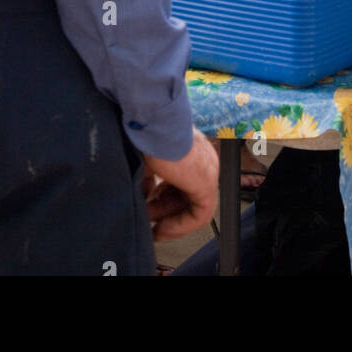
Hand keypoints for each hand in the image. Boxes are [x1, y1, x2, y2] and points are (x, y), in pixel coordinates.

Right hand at [144, 127, 219, 241]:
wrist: (150, 120)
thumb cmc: (144, 131)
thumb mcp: (144, 159)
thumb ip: (147, 177)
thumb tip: (144, 193)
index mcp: (188, 146)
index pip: (180, 178)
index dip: (162, 196)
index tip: (147, 205)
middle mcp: (201, 156)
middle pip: (186, 192)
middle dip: (164, 208)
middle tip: (147, 217)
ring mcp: (206, 169)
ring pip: (193, 203)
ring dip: (171, 218)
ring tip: (153, 228)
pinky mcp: (206, 182)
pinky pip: (200, 213)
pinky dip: (180, 225)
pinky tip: (162, 230)